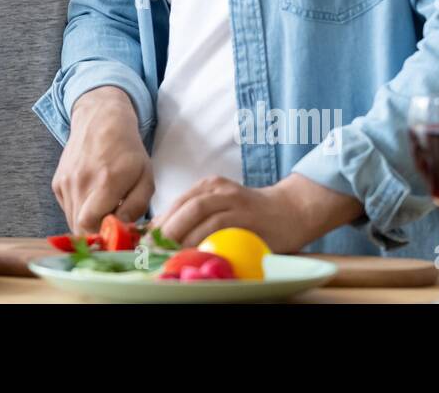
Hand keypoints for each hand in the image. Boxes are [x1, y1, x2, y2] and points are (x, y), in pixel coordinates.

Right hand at [52, 86, 153, 233]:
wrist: (100, 121)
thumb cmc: (128, 151)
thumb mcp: (145, 177)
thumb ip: (136, 207)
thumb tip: (122, 229)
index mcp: (106, 181)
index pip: (90, 223)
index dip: (102, 236)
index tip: (116, 234)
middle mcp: (81, 182)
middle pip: (79, 228)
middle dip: (96, 235)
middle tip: (111, 228)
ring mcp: (65, 182)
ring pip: (71, 221)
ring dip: (87, 224)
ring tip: (103, 212)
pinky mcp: (57, 182)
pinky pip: (67, 209)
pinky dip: (78, 211)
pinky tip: (91, 199)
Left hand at [149, 173, 363, 254]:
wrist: (292, 210)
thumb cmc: (252, 214)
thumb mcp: (222, 209)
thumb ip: (198, 219)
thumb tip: (163, 238)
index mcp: (208, 186)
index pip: (176, 203)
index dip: (159, 222)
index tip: (146, 242)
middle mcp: (218, 188)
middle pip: (184, 206)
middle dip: (166, 229)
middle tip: (153, 250)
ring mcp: (233, 199)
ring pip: (199, 213)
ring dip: (181, 234)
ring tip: (169, 253)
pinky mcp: (246, 214)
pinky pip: (219, 225)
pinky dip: (204, 239)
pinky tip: (195, 252)